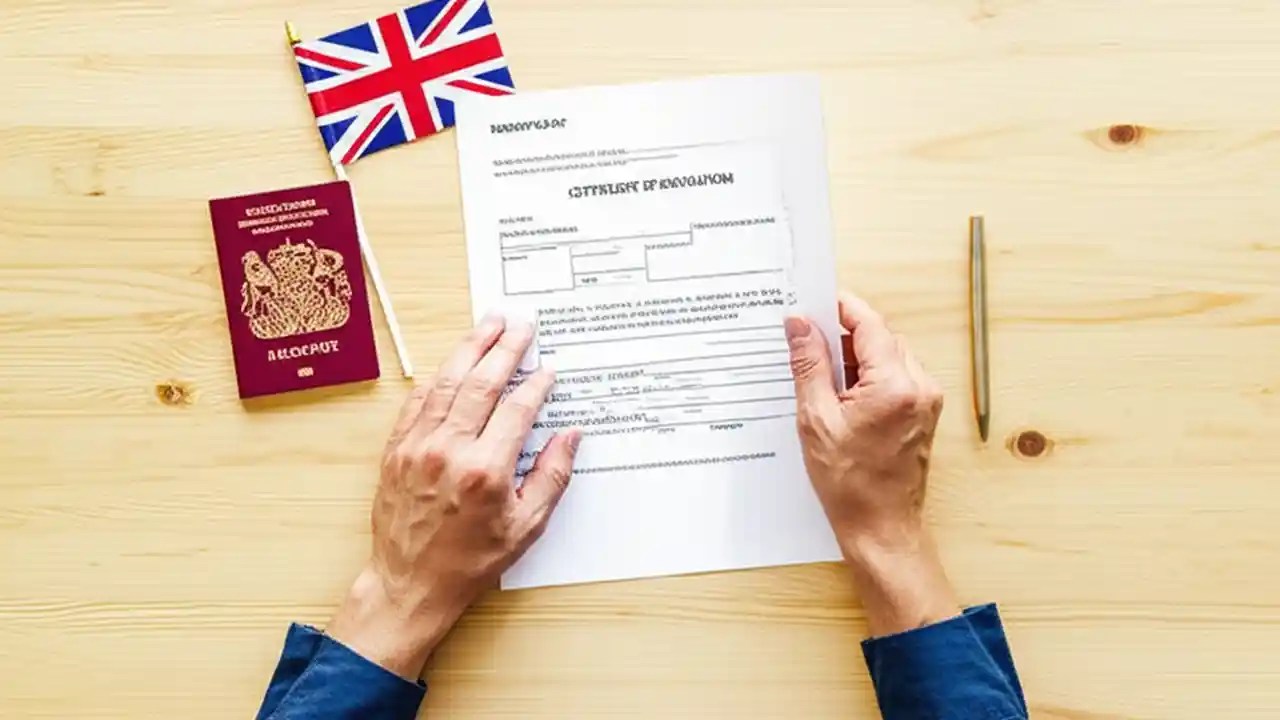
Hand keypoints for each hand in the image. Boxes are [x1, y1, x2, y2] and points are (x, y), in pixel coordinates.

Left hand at [327, 314, 581, 679]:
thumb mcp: (526, 527)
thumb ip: (552, 477)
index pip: (517, 409)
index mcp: (486, 471)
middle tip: (520, 324)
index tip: (547, 369)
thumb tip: (570, 436)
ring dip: (470, 349)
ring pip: (447, 382)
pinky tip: (452, 362)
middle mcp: (449, 452)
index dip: (536, 384)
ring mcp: (418, 447)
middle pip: (481, 383)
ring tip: (488, 324)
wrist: (411, 584)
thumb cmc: (470, 562)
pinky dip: (437, 377)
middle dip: (504, 349)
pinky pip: (418, 401)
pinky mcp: (396, 450)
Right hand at [784, 292, 959, 635]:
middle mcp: (919, 387)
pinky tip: (841, 398)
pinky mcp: (924, 412)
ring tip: (822, 381)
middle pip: (880, 337)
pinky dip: (868, 377)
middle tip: (807, 345)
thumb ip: (809, 365)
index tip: (813, 303)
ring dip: (855, 358)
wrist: (882, 528)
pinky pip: (896, 377)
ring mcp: (926, 400)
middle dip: (843, 336)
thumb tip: (799, 325)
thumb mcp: (816, 419)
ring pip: (888, 356)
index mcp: (894, 386)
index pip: (869, 325)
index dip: (839, 308)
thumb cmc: (849, 485)